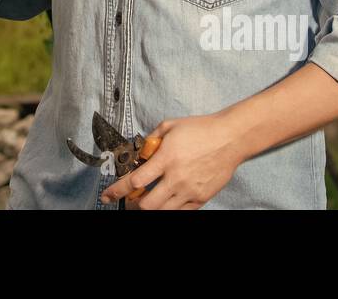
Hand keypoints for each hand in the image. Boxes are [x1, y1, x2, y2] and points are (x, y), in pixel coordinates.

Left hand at [99, 113, 243, 209]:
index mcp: (166, 158)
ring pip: (162, 212)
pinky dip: (169, 209)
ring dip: (149, 209)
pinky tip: (165, 203)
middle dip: (132, 205)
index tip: (107, 195)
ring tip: (145, 203)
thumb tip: (139, 153)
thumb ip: (150, 140)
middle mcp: (177, 177)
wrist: (230, 138)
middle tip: (128, 201)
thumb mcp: (169, 126)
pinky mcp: (201, 198)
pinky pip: (180, 212)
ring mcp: (189, 190)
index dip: (117, 190)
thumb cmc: (200, 129)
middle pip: (146, 205)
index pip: (135, 181)